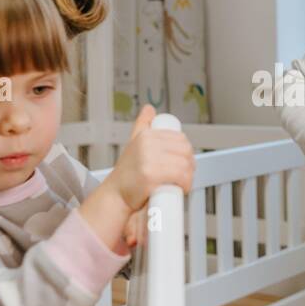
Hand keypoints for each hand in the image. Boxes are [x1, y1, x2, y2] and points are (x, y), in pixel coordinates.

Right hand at [79, 105, 193, 253]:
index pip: (180, 139)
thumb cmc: (127, 174)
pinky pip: (180, 176)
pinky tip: (180, 188)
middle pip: (185, 150)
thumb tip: (149, 109)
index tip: (182, 163)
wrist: (115, 197)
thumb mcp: (134, 144)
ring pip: (185, 164)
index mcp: (146, 135)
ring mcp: (148, 160)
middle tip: (183, 175)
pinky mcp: (151, 176)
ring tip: (181, 183)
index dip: (186, 152)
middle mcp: (147, 144)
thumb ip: (142, 125)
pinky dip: (185, 184)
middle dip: (189, 164)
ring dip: (188, 176)